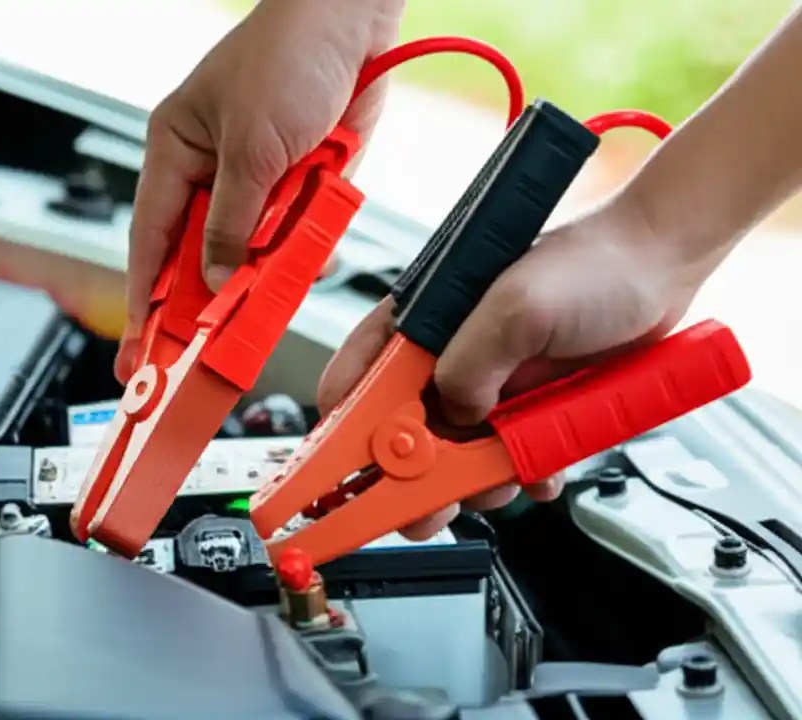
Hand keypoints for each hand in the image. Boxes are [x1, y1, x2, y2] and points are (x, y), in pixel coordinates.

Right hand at [117, 0, 405, 382]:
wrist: (356, 22)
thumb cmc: (289, 51)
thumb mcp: (253, 145)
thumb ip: (234, 219)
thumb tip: (220, 277)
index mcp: (176, 152)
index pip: (151, 240)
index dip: (144, 297)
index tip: (140, 344)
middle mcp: (212, 170)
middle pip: (197, 255)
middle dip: (201, 302)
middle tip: (197, 353)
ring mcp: (257, 180)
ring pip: (249, 251)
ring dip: (260, 276)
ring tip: (260, 313)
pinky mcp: (299, 184)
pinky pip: (293, 235)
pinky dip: (300, 253)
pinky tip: (304, 267)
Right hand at [317, 195, 708, 539]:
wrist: (663, 265)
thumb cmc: (591, 261)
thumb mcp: (517, 308)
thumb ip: (472, 366)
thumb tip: (458, 419)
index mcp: (424, 321)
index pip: (359, 381)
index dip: (345, 434)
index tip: (344, 480)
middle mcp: (447, 353)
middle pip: (404, 431)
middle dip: (413, 477)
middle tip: (421, 512)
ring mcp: (488, 380)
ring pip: (459, 452)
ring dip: (476, 479)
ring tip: (500, 482)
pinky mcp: (527, 402)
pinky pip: (512, 453)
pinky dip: (523, 471)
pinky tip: (540, 471)